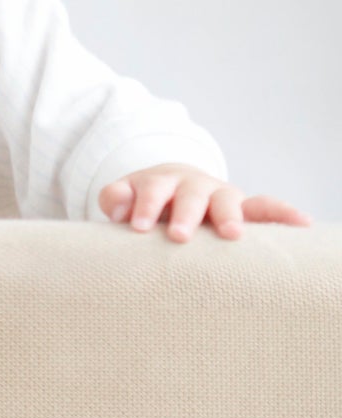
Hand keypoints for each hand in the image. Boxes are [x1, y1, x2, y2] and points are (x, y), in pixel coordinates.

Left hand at [97, 164, 312, 242]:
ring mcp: (220, 196)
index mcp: (161, 182)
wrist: (171, 191)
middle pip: (190, 195)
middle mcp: (193, 185)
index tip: (138, 226)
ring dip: (228, 215)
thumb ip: (116, 199)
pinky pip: (266, 208)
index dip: (145, 206)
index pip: (153, 190)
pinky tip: (301, 222)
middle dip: (185, 214)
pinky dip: (282, 212)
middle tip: (179, 236)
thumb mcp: (124, 199)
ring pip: (226, 200)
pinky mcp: (243, 209)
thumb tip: (117, 210)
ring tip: (231, 234)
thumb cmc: (144, 203)